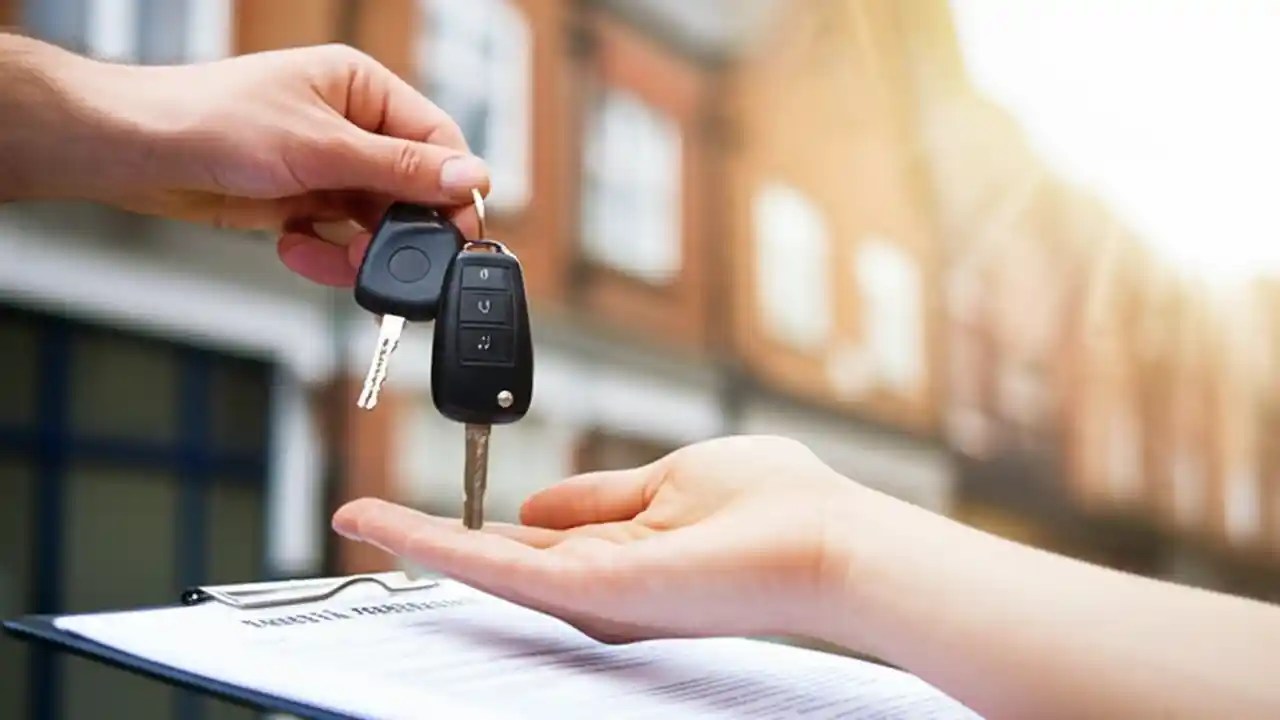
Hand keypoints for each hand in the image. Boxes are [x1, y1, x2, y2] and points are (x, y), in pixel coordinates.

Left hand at [2, 37, 486, 285]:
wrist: (133, 151)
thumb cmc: (210, 120)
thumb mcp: (321, 147)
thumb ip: (401, 169)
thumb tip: (471, 177)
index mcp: (362, 88)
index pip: (436, 139)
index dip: (453, 187)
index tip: (462, 229)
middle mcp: (349, 125)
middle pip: (409, 187)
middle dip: (401, 228)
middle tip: (398, 259)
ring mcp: (324, 165)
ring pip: (373, 220)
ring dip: (360, 247)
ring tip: (338, 257)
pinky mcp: (299, 200)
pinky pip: (337, 236)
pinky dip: (324, 253)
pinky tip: (298, 246)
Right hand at [332, 436, 890, 643]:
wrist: (827, 545)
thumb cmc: (772, 508)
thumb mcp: (669, 480)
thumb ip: (598, 497)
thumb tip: (538, 504)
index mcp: (621, 550)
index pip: (532, 540)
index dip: (477, 526)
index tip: (429, 511)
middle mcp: (599, 581)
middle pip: (498, 562)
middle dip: (428, 543)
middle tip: (363, 522)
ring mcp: (594, 591)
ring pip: (486, 568)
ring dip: (417, 543)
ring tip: (359, 521)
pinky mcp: (594, 591)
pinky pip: (499, 568)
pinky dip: (439, 545)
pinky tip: (390, 527)